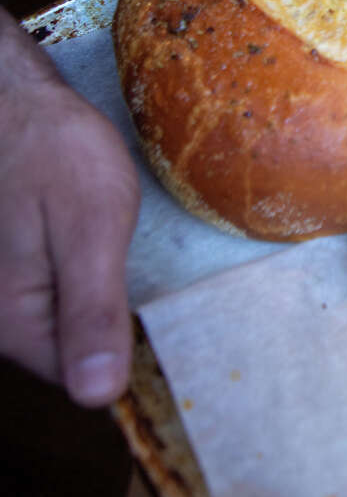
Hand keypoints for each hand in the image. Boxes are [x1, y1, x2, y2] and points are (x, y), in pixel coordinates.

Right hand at [0, 8, 138, 406]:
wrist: (14, 100)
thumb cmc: (52, 152)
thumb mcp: (91, 227)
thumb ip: (92, 310)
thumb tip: (98, 396)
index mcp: (15, 320)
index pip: (83, 381)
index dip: (135, 361)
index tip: (180, 333)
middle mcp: (0, 317)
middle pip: (75, 358)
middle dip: (124, 333)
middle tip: (165, 286)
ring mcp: (6, 294)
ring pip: (69, 328)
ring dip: (109, 305)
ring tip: (136, 262)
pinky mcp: (17, 273)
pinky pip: (61, 300)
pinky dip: (92, 286)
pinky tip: (109, 252)